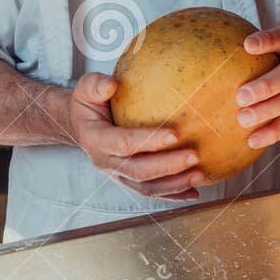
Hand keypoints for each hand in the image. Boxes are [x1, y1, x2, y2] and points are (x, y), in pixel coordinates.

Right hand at [67, 72, 204, 200]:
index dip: (149, 141)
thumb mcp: (85, 89)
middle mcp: (106, 163)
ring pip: (147, 188)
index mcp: (96, 140)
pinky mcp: (128, 182)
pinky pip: (152, 192)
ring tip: (200, 174)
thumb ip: (96, 85)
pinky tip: (194, 192)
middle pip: (139, 171)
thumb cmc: (87, 104)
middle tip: (194, 156)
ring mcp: (118, 176)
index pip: (125, 144)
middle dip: (168, 166)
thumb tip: (111, 84)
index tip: (175, 134)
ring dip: (175, 184)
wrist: (79, 127)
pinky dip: (173, 195)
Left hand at [235, 28, 279, 149]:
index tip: (247, 45)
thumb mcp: (279, 46)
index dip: (267, 41)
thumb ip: (256, 46)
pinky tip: (253, 140)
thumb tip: (212, 47)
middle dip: (266, 86)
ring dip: (266, 111)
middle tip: (241, 95)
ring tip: (243, 119)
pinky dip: (272, 133)